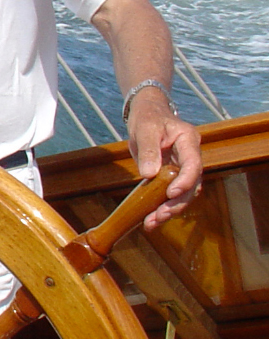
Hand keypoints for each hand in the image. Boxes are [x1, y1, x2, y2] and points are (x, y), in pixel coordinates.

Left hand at [127, 93, 201, 230]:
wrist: (147, 115)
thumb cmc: (148, 118)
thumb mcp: (145, 129)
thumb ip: (149, 150)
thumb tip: (149, 174)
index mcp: (188, 140)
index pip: (193, 164)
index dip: (185, 181)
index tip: (171, 193)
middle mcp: (190, 157)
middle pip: (191, 185)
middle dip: (176, 203)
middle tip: (159, 216)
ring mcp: (183, 168)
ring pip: (183, 195)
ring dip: (169, 210)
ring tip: (151, 223)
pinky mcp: (172, 178)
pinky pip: (170, 196)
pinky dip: (161, 208)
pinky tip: (150, 220)